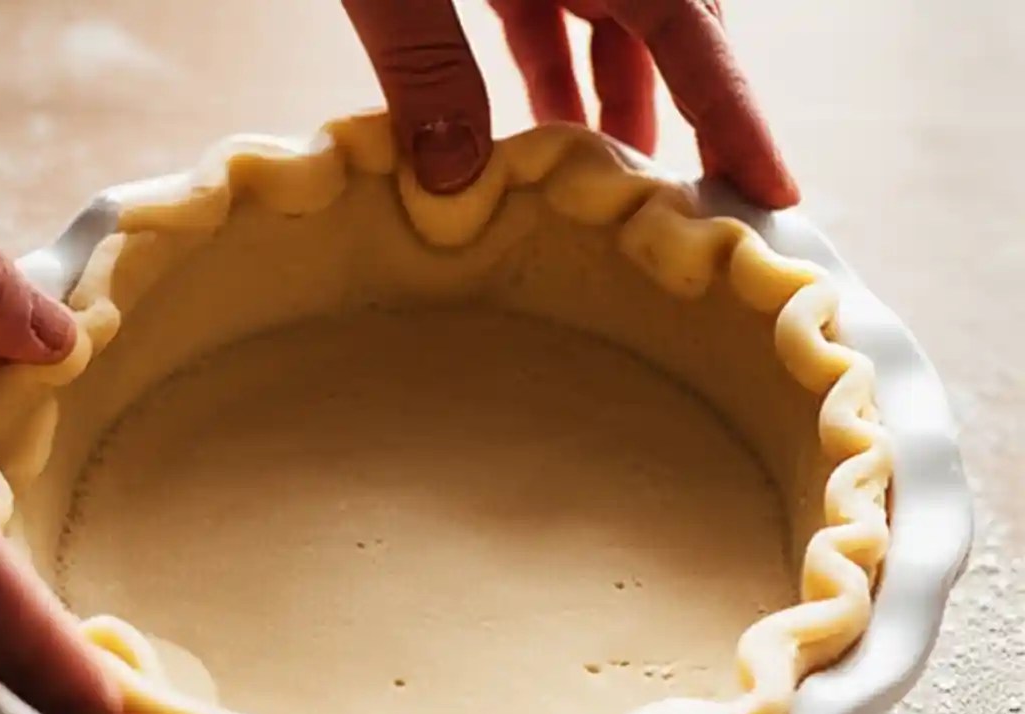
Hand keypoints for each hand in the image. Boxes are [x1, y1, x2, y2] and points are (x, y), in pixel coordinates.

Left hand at [343, 0, 798, 207]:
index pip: (696, 40)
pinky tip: (538, 128)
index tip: (775, 189)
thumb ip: (425, 62)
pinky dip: (552, 67)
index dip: (738, 118)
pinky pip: (557, 10)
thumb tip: (450, 181)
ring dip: (609, 102)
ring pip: (616, 27)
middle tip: (695, 206)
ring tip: (608, 191)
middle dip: (685, 117)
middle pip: (674, 33)